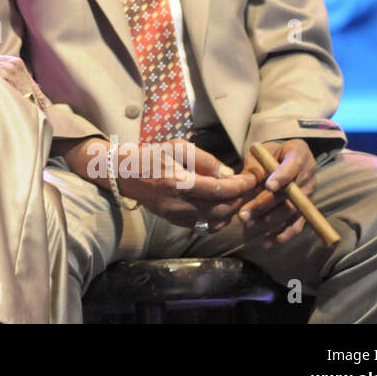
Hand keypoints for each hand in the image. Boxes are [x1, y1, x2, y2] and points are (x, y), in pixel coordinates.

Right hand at [63, 137, 256, 231]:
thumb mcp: (178, 148)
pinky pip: (205, 227)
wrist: (126, 174)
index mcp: (178, 182)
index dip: (240, 186)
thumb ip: (205, 160)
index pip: (219, 189)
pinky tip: (219, 206)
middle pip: (221, 209)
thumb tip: (229, 175)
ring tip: (232, 196)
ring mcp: (176, 216)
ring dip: (230, 210)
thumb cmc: (152, 156)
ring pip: (215, 222)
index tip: (251, 179)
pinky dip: (218, 219)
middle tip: (244, 186)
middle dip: (238, 198)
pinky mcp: (175, 222)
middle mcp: (177, 203)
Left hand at [239, 139, 317, 246]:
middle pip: (291, 193)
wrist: (279, 159)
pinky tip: (266, 242)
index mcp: (299, 152)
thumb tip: (243, 184)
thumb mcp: (258, 154)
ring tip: (248, 223)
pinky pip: (297, 225)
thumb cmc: (267, 155)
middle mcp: (309, 174)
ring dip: (270, 219)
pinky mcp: (305, 210)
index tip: (268, 186)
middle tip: (244, 213)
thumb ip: (253, 168)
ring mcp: (309, 193)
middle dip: (266, 203)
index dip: (282, 176)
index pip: (294, 165)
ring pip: (292, 210)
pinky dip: (282, 235)